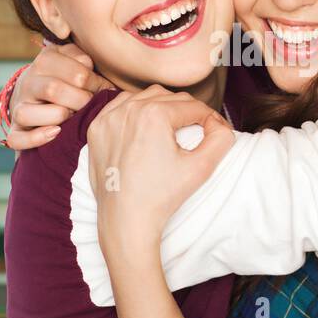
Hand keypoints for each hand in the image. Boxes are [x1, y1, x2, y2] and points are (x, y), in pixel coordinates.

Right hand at [5, 42, 110, 148]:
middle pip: (54, 90)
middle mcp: (27, 82)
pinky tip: (55, 133)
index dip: (96, 84)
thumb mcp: (73, 59)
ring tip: (73, 116)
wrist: (35, 91)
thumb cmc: (66, 75)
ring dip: (58, 117)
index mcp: (44, 61)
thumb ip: (83, 57)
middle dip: (81, 101)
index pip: (76, 73)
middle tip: (92, 104)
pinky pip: (17, 138)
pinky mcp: (15, 130)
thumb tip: (90, 66)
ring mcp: (18, 107)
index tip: (105, 88)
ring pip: (28, 113)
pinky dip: (35, 138)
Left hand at [85, 86, 234, 264]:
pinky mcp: (96, 129)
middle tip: (195, 131)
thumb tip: (219, 122)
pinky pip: (120, 107)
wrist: (126, 220)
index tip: (214, 132)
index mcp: (154, 114)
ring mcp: (108, 118)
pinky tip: (143, 127)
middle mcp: (128, 110)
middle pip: (170, 97)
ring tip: (170, 127)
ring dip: (161, 107)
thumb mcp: (202, 167)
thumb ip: (221, 138)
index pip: (193, 106)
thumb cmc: (162, 197)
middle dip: (187, 111)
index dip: (210, 119)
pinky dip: (134, 111)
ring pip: (144, 97)